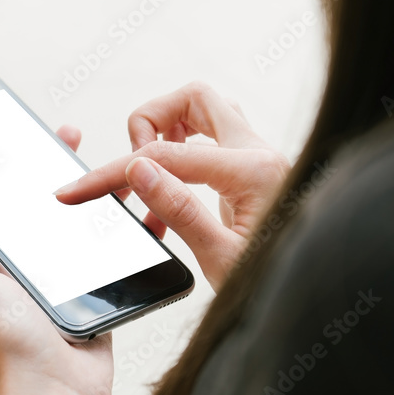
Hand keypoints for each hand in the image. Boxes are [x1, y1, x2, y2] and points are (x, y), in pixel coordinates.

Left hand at [0, 126, 125, 394]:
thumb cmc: (1, 341)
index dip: (5, 165)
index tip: (21, 133)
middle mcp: (22, 269)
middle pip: (40, 206)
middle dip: (54, 168)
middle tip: (69, 136)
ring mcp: (61, 282)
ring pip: (79, 226)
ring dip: (94, 194)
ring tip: (110, 163)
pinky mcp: (95, 297)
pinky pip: (112, 257)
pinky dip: (127, 233)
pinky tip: (144, 211)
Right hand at [55, 81, 289, 291]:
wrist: (317, 295)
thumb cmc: (280, 281)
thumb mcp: (222, 258)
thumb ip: (180, 209)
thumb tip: (138, 169)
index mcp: (252, 170)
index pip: (165, 155)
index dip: (112, 172)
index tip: (76, 191)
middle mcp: (259, 152)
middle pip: (193, 99)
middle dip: (150, 124)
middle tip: (132, 168)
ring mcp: (259, 158)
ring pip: (205, 113)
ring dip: (168, 135)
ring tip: (148, 178)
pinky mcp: (254, 172)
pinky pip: (210, 143)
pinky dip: (181, 159)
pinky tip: (166, 203)